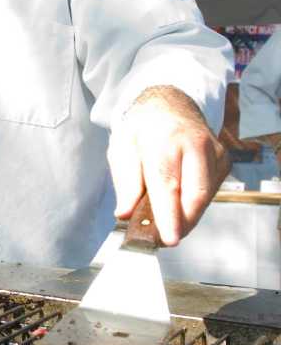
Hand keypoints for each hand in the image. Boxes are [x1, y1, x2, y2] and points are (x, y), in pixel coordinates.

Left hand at [108, 86, 230, 245]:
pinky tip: (179, 201)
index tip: (170, 238)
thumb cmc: (142, 129)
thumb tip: (125, 212)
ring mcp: (214, 152)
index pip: (168, 184)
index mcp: (164, 139)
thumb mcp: (121, 149)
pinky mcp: (224, 160)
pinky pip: (210, 192)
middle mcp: (195, 144)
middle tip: (162, 238)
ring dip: (186, 216)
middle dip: (181, 223)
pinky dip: (193, 204)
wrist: (170, 106)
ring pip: (204, 198)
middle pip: (194, 196)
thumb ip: (125, 182)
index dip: (168, 215)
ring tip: (165, 220)